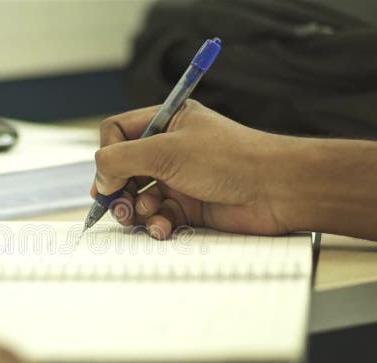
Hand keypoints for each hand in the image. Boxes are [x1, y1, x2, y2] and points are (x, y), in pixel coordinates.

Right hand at [92, 100, 292, 238]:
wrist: (275, 190)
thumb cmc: (230, 159)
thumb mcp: (166, 151)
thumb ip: (121, 159)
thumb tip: (100, 178)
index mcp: (166, 122)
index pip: (117, 132)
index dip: (108, 155)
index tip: (110, 176)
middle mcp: (170, 149)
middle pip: (123, 169)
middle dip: (118, 189)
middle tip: (118, 205)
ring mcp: (179, 179)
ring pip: (138, 197)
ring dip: (136, 210)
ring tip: (144, 215)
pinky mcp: (189, 207)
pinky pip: (158, 217)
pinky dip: (157, 224)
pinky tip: (165, 227)